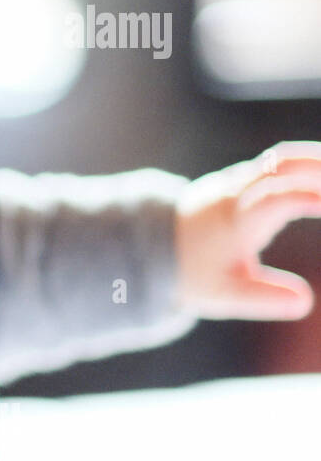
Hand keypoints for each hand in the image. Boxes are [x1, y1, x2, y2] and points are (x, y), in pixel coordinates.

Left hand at [175, 141, 320, 319]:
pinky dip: (308, 164)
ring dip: (318, 160)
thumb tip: (304, 301)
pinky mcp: (241, 178)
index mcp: (235, 220)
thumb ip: (262, 299)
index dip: (306, 197)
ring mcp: (237, 181)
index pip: (274, 199)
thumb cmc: (195, 271)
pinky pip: (277, 162)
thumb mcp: (224, 295)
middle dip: (320, 166)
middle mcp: (236, 193)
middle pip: (281, 165)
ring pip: (281, 159)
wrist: (157, 243)